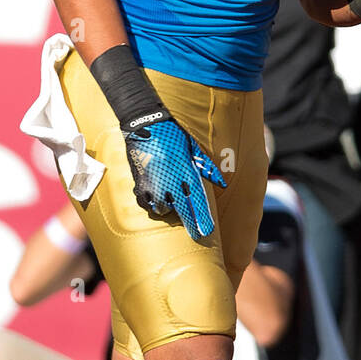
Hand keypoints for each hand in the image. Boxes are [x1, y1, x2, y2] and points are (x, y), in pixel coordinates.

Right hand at [122, 115, 226, 241]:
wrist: (145, 125)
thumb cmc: (173, 136)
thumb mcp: (194, 149)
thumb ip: (207, 168)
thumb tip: (222, 183)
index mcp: (186, 171)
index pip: (196, 200)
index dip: (202, 217)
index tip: (207, 231)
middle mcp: (169, 180)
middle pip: (182, 210)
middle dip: (191, 223)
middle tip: (197, 234)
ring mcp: (152, 184)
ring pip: (163, 209)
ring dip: (169, 208)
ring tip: (173, 201)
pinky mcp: (138, 184)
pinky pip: (146, 204)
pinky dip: (152, 204)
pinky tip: (156, 198)